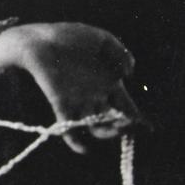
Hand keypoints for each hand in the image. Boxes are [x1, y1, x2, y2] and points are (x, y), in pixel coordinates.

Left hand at [10, 22, 143, 153]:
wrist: (38, 39)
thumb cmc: (68, 36)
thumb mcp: (101, 39)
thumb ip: (120, 52)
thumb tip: (128, 74)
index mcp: (107, 82)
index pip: (126, 106)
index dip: (137, 119)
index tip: (146, 129)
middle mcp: (95, 95)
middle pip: (113, 120)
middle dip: (124, 127)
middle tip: (128, 125)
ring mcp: (78, 101)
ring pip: (96, 126)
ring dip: (106, 133)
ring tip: (114, 130)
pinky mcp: (60, 103)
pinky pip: (69, 126)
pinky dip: (75, 140)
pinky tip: (83, 149)